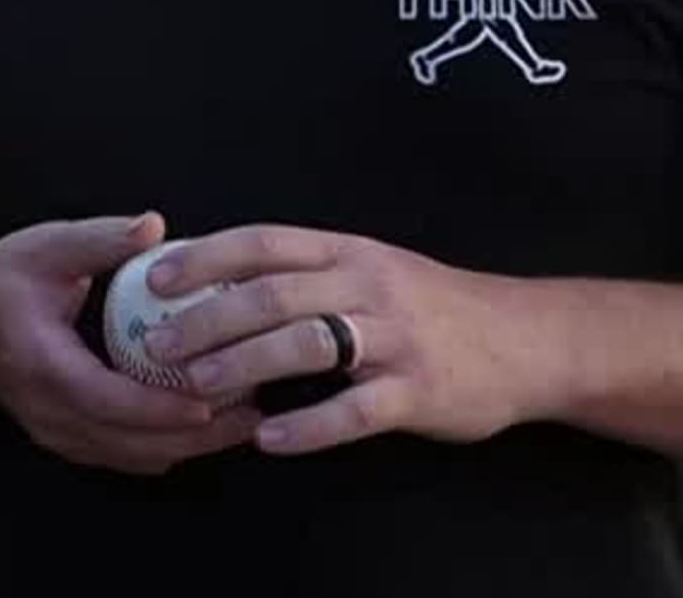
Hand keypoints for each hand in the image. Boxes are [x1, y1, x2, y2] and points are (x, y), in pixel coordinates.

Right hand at [0, 212, 264, 475]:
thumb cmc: (3, 282)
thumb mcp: (45, 247)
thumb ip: (100, 239)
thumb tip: (154, 226)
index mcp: (41, 363)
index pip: (105, 400)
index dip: (160, 408)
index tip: (211, 402)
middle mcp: (49, 410)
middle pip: (130, 443)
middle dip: (196, 437)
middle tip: (253, 415)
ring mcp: (58, 433)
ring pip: (133, 457)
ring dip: (189, 447)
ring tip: (243, 422)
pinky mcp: (69, 441)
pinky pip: (125, 456)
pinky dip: (168, 446)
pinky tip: (205, 425)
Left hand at [136, 224, 549, 455]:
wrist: (529, 340)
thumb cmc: (433, 305)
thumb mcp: (371, 268)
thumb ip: (307, 273)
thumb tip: (218, 279)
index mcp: (347, 252)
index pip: (263, 243)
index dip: (204, 257)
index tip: (154, 278)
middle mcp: (367, 286)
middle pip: (272, 294)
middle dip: (207, 319)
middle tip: (158, 346)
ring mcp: (395, 338)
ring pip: (306, 345)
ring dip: (243, 364)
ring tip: (197, 386)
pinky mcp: (417, 391)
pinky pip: (354, 411)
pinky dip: (307, 427)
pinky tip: (269, 439)